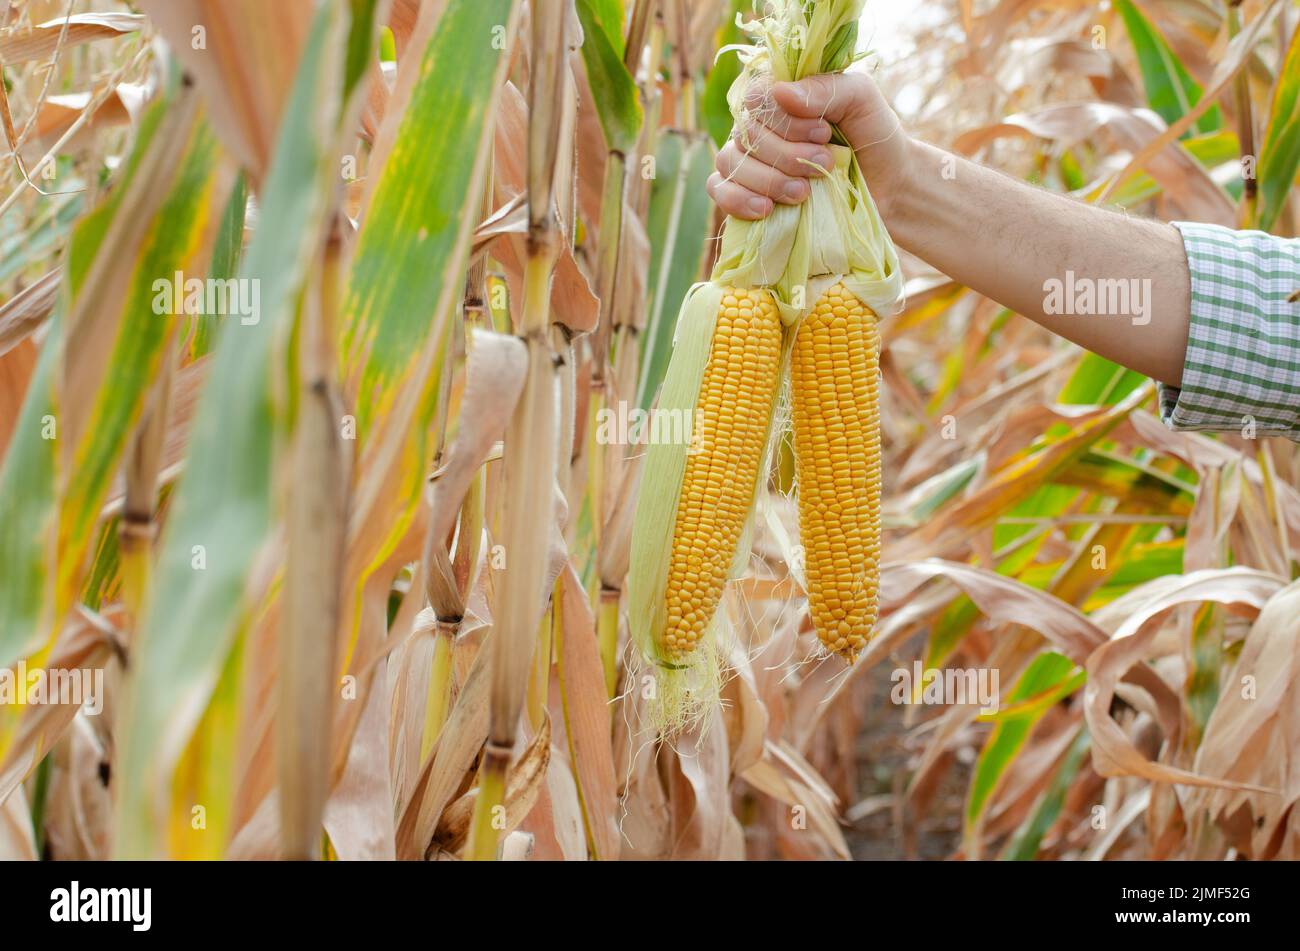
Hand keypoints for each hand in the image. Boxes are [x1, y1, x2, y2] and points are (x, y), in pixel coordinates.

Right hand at [707, 64, 910, 220]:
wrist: (888, 187)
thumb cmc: (874, 137)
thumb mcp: (861, 100)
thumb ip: (826, 88)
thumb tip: (781, 92)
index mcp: (781, 97)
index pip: (756, 99)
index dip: (784, 120)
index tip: (824, 133)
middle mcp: (759, 125)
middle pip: (745, 135)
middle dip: (785, 155)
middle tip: (823, 164)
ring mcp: (749, 160)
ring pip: (730, 162)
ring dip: (767, 179)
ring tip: (803, 193)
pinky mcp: (746, 193)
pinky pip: (718, 190)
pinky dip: (736, 200)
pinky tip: (765, 209)